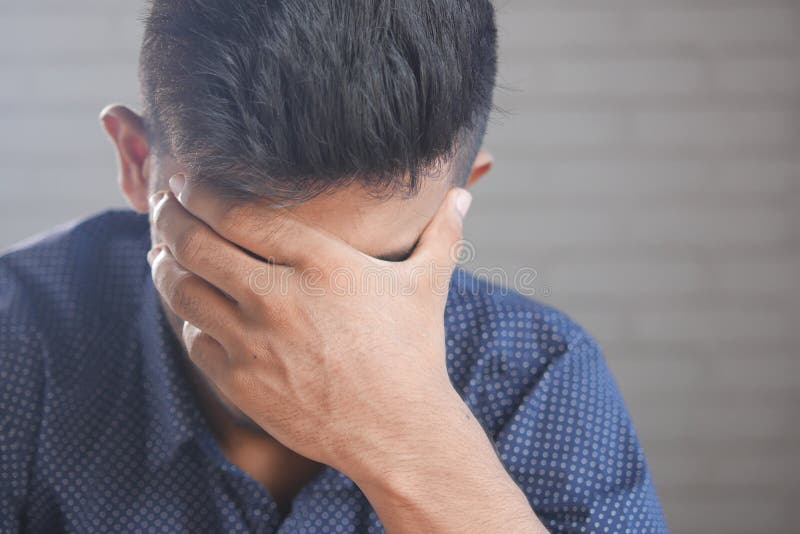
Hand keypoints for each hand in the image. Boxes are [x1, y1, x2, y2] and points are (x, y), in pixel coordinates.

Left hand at [147, 176, 473, 483]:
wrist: (396, 431)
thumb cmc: (413, 354)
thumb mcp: (428, 285)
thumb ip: (441, 234)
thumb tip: (462, 195)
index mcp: (318, 263)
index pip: (237, 213)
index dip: (202, 190)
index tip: (191, 179)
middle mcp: (276, 296)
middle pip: (196, 243)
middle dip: (170, 215)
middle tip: (165, 202)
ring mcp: (252, 341)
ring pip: (182, 289)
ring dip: (165, 264)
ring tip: (163, 251)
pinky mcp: (241, 380)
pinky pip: (193, 339)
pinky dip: (186, 318)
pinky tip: (193, 309)